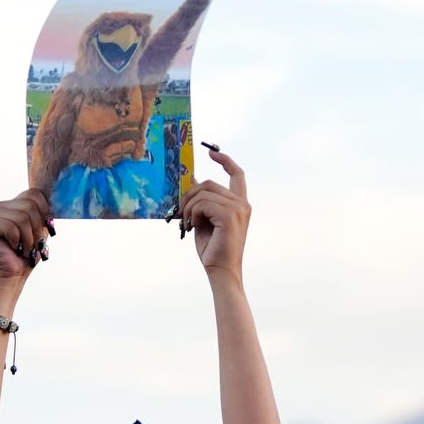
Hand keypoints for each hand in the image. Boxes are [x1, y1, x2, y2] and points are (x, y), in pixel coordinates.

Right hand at [0, 189, 55, 290]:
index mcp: (13, 205)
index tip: (45, 230)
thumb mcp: (39, 231)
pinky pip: (10, 227)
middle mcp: (0, 206)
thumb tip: (55, 200)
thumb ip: (42, 214)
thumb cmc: (25, 256)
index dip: (44, 211)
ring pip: (21, 216)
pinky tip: (13, 248)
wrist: (11, 276)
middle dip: (37, 229)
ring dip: (28, 238)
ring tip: (24, 249)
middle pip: (29, 205)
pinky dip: (17, 241)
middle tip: (33, 245)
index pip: (33, 194)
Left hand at [179, 148, 249, 280]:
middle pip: (208, 183)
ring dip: (188, 208)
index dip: (225, 161)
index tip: (211, 152)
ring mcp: (238, 209)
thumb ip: (202, 200)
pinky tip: (192, 226)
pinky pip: (202, 204)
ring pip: (203, 193)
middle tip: (180, 213)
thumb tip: (192, 179)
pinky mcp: (229, 216)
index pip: (237, 174)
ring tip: (187, 224)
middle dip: (189, 196)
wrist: (221, 271)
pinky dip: (192, 214)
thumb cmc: (213, 249)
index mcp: (240, 204)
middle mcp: (242, 204)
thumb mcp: (205, 219)